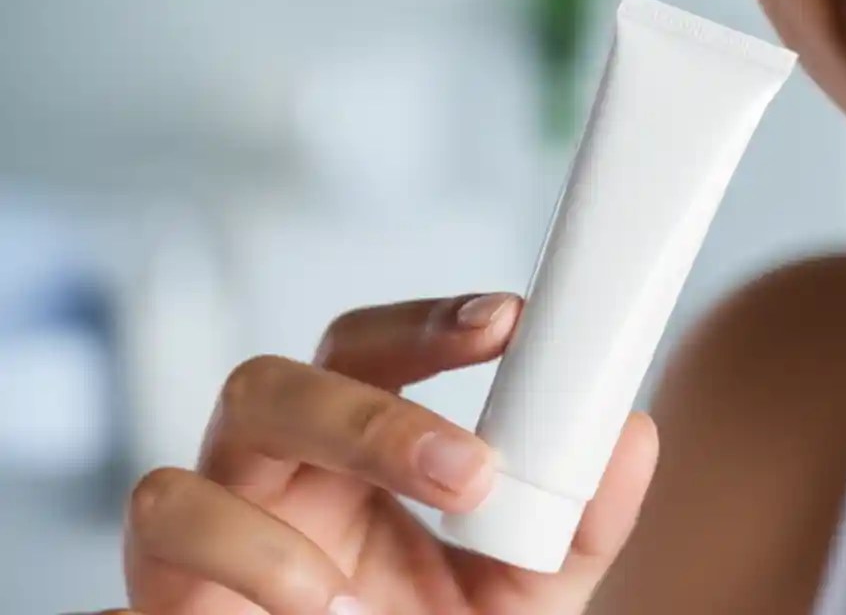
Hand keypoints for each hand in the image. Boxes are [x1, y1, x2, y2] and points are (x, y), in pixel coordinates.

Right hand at [113, 293, 659, 614]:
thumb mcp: (523, 589)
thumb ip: (577, 522)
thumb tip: (633, 436)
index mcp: (352, 451)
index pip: (370, 350)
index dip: (427, 322)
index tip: (509, 321)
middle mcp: (270, 472)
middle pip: (273, 382)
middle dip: (368, 417)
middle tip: (469, 470)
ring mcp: (206, 533)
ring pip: (180, 476)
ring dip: (272, 534)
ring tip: (352, 595)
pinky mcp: (163, 599)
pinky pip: (150, 573)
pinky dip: (225, 581)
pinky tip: (307, 614)